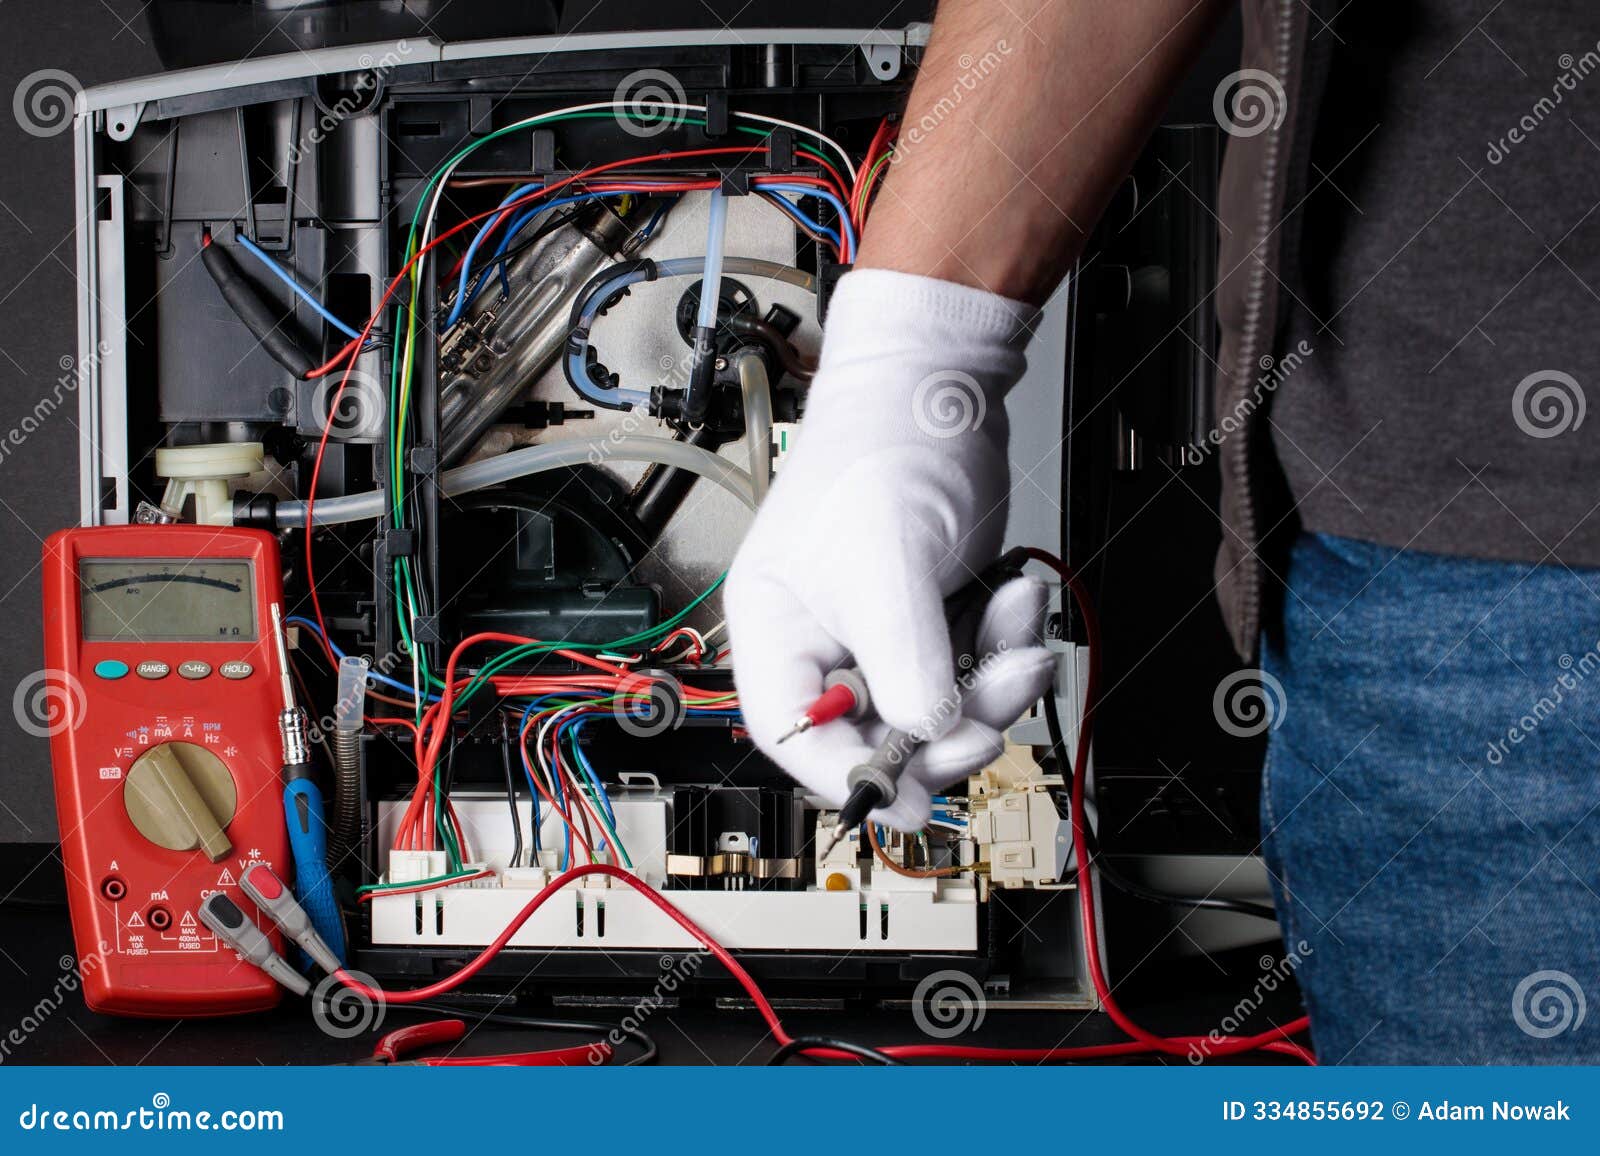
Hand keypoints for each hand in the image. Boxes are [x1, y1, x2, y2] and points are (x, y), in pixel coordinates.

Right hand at [727, 270, 1056, 829]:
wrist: (939, 383)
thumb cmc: (879, 449)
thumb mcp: (885, 568)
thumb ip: (904, 665)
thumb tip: (927, 740)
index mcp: (776, 629)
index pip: (793, 734)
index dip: (847, 777)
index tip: (903, 805)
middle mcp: (826, 639)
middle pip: (877, 732)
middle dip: (945, 728)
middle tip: (985, 723)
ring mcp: (885, 630)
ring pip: (940, 703)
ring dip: (993, 678)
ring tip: (1017, 624)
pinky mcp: (936, 615)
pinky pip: (974, 663)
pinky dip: (1006, 641)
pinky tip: (1017, 596)